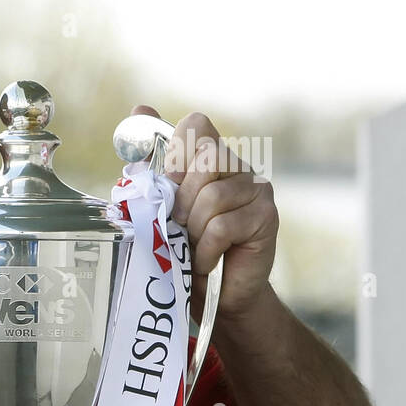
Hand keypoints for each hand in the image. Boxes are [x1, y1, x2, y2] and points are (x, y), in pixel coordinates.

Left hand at [130, 106, 278, 319]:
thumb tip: (139, 110)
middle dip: (181, 198)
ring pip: (212, 195)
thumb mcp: (157, 206)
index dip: (176, 151)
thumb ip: (149, 164)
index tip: (169, 183)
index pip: (195, 126)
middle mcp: (236, 167)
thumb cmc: (181, 249)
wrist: (210, 295)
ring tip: (193, 245)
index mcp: (208, 159)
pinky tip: (207, 260)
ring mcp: (256, 189)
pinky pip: (223, 225)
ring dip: (192, 229)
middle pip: (205, 157)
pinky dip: (206, 249)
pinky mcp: (266, 216)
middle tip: (179, 224)